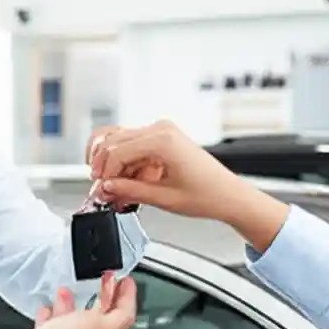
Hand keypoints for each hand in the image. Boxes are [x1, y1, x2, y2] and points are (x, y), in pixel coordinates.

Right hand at [0, 272, 136, 328]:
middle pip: (97, 318)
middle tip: (102, 280)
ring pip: (71, 321)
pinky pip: (47, 328)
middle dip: (100, 296)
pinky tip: (45, 309)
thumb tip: (117, 288)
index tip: (127, 280)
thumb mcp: (95, 324)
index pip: (122, 315)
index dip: (127, 296)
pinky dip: (49, 316)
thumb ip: (110, 307)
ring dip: (72, 304)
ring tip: (69, 289)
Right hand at [86, 120, 290, 250]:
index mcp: (163, 140)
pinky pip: (132, 147)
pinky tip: (126, 184)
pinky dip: (124, 165)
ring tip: (114, 189)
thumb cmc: (207, 194)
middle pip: (112, 140)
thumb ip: (129, 191)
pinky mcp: (162, 139)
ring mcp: (161, 132)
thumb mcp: (163, 198)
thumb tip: (105, 188)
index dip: (103, 174)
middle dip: (102, 166)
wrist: (228, 195)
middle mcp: (161, 130)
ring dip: (112, 165)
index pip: (116, 152)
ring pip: (118, 141)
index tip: (100, 191)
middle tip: (101, 189)